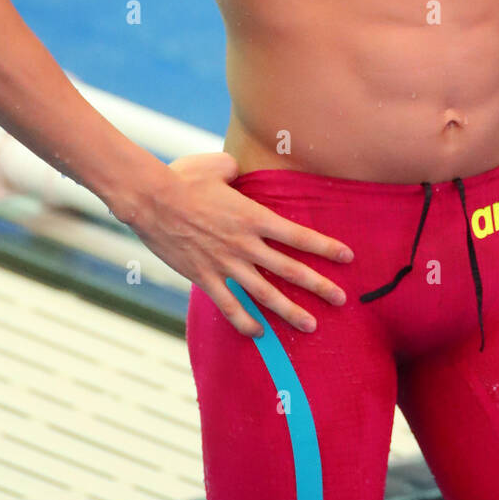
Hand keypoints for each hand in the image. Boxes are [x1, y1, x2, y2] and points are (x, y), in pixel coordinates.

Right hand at [128, 152, 353, 338]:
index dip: (325, 247)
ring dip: (290, 311)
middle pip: (290, 270)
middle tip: (341, 300)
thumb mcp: (218, 166)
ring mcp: (225, 264)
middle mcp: (245, 244)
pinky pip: (229, 305)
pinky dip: (244, 321)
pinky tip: (258, 333)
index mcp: (253, 217)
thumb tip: (238, 171)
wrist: (151, 200)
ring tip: (311, 326)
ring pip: (265, 294)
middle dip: (319, 286)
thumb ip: (236, 171)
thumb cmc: (184, 177)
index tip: (347, 257)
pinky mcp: (204, 277)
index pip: (298, 236)